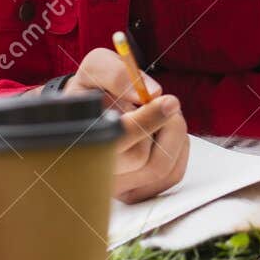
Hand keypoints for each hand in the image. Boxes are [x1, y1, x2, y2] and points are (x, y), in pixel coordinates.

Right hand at [62, 47, 187, 201]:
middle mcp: (93, 169)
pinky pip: (172, 175)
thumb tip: (151, 92)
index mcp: (80, 136)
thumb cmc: (93, 88)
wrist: (88, 113)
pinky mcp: (134, 193)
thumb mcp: (96, 66)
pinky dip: (178, 150)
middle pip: (142, 157)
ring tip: (160, 116)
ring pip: (161, 167)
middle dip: (164, 123)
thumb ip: (116, 73)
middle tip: (167, 102)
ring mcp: (113, 186)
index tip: (168, 101)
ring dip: (172, 135)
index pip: (117, 137)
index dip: (147, 121)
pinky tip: (163, 134)